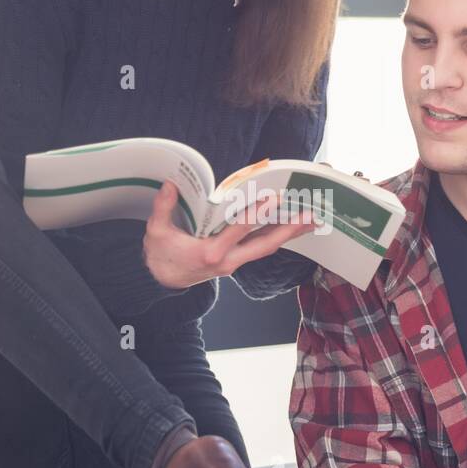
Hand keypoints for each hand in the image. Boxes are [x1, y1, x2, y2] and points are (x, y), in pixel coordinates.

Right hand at [142, 181, 317, 289]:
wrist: (163, 282)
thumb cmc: (161, 257)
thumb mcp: (156, 232)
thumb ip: (163, 207)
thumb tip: (171, 185)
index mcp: (209, 252)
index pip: (238, 230)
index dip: (256, 213)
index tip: (273, 199)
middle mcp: (227, 260)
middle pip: (264, 244)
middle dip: (289, 230)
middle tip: (310, 216)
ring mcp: (234, 262)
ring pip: (266, 247)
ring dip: (289, 233)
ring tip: (310, 219)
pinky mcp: (236, 261)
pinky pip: (260, 247)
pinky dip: (276, 236)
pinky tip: (289, 226)